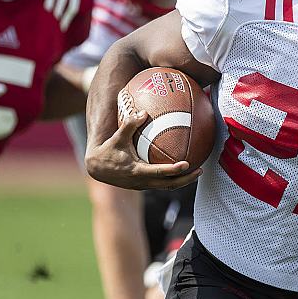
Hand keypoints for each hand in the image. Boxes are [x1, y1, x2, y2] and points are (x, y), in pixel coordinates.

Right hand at [84, 110, 201, 190]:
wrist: (97, 168)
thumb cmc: (108, 151)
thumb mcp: (117, 137)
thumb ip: (129, 125)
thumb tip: (144, 112)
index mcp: (137, 171)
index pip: (160, 172)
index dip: (174, 170)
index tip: (187, 164)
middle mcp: (142, 182)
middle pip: (169, 185)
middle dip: (186, 179)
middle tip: (200, 170)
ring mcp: (143, 186)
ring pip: (166, 186)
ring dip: (182, 181)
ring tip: (196, 172)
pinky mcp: (143, 185)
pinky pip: (161, 183)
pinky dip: (172, 179)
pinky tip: (180, 169)